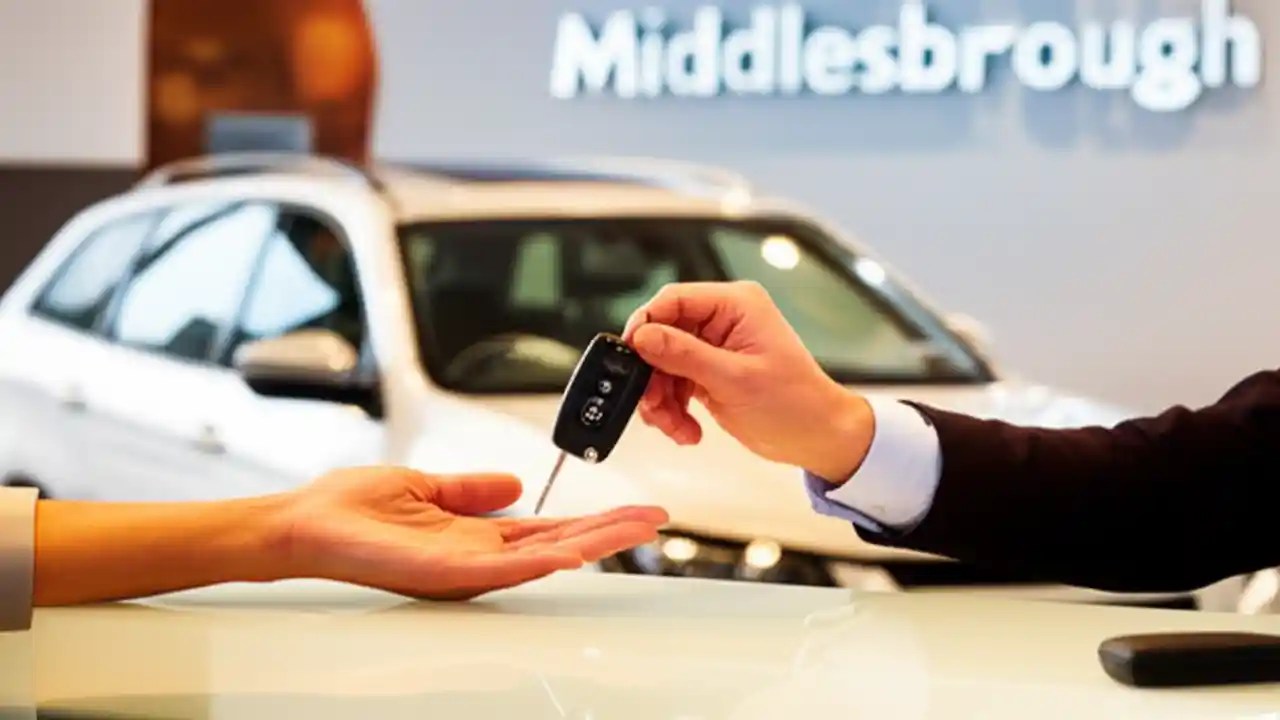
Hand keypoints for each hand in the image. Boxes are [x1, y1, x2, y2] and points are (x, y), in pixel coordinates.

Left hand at [275, 467, 667, 599]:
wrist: (303, 524)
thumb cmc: (350, 509)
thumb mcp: (426, 485)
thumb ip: (471, 488)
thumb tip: (512, 482)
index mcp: (476, 534)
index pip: (549, 528)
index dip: (592, 519)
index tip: (631, 508)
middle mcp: (478, 554)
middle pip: (560, 544)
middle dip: (609, 531)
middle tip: (654, 518)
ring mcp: (465, 567)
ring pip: (544, 558)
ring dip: (591, 544)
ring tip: (633, 529)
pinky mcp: (446, 572)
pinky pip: (503, 569)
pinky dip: (542, 562)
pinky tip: (575, 553)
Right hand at [623, 281, 872, 482]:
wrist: (817, 437)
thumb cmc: (795, 403)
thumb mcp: (734, 379)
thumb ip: (684, 355)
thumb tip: (643, 336)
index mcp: (736, 305)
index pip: (674, 299)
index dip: (647, 325)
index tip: (630, 354)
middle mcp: (723, 320)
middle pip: (663, 334)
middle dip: (653, 374)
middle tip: (652, 404)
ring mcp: (715, 347)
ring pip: (663, 364)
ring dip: (661, 399)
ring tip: (674, 426)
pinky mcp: (710, 372)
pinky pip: (674, 383)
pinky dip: (672, 409)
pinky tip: (685, 429)